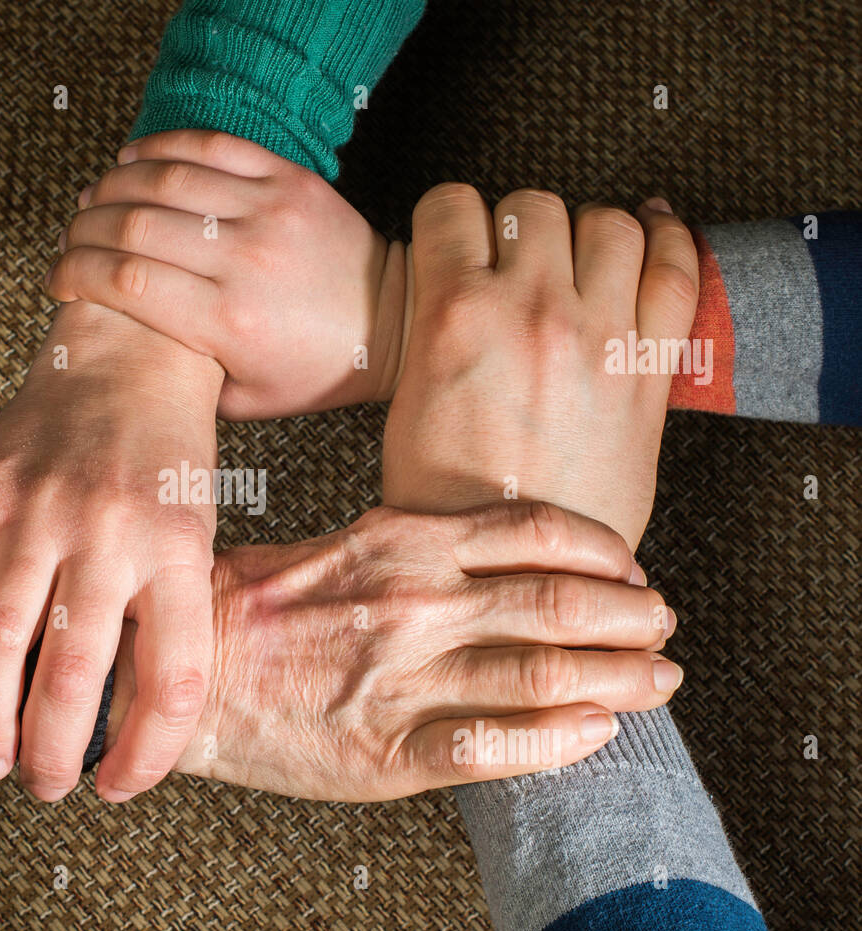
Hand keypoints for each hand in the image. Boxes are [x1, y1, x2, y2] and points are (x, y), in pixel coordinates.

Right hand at [0, 300, 223, 802]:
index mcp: (179, 550)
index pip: (171, 680)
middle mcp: (110, 533)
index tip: (118, 786)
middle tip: (44, 787)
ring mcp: (39, 507)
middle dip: (53, 752)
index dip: (146, 753)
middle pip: (72, 675)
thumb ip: (163, 611)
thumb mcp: (195, 532)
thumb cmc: (170, 457)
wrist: (133, 349)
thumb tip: (118, 716)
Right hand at [45, 130, 405, 418]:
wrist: (391, 324)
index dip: (75, 274)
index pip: (125, 282)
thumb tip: (123, 344)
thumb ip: (183, 378)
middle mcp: (246, 260)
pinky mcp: (289, 179)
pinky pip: (212, 146)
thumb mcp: (243, 399)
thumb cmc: (314, 371)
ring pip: (165, 179)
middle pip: (133, 225)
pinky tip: (133, 157)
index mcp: (229, 321)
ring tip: (93, 198)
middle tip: (68, 239)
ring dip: (113, 183)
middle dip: (84, 229)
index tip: (57, 279)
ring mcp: (269, 211)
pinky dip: (162, 146)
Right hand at [105, 504, 679, 801]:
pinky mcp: (385, 751)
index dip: (604, 552)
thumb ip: (424, 546)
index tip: (632, 568)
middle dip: (633, 619)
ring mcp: (403, 679)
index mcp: (404, 543)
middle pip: (560, 604)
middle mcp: (415, 603)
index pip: (536, 533)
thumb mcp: (344, 544)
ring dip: (620, 681)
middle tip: (664, 629)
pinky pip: (494, 748)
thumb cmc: (255, 606)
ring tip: (658, 683)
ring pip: (543, 674)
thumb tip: (507, 556)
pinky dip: (558, 741)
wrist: (179, 672)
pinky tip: (595, 735)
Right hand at [384, 185, 699, 549]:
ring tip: (577, 258)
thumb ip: (435, 328)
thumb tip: (459, 285)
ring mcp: (599, 334)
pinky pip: (677, 269)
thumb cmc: (451, 504)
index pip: (451, 205)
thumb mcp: (408, 403)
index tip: (457, 236)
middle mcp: (530, 311)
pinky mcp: (648, 366)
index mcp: (454, 317)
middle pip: (533, 205)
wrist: (511, 569)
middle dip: (519, 228)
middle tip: (515, 263)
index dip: (450, 218)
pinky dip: (669, 237)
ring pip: (609, 223)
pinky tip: (655, 229)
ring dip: (588, 232)